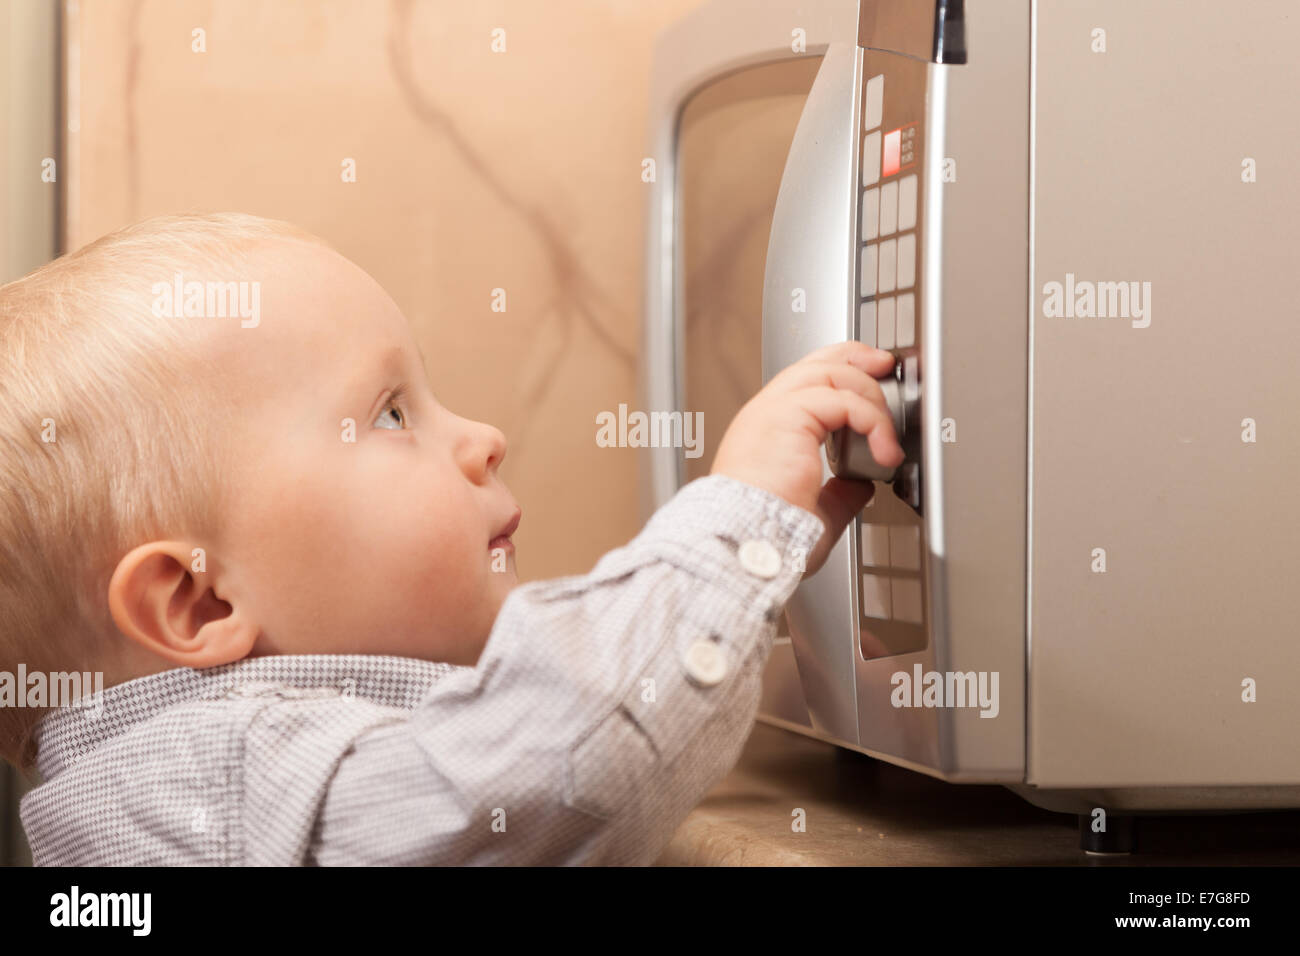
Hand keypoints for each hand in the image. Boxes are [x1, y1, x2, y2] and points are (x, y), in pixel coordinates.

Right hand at [710, 341, 903, 576]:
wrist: (747, 546)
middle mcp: (765, 416)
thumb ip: (838, 495)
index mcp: (766, 434)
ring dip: (868, 395)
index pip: (804, 385)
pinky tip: (884, 449)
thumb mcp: (814, 513)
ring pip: (829, 371)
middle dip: (855, 358)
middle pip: (814, 362)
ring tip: (888, 430)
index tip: (871, 381)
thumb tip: (861, 485)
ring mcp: (772, 411)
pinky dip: (871, 421)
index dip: (840, 375)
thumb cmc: (766, 539)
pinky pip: (842, 400)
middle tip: (884, 365)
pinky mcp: (787, 416)